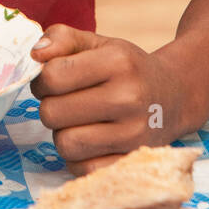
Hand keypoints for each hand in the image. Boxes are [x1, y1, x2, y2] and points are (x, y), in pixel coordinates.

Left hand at [29, 24, 184, 176]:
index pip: (53, 77)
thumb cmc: (126, 68)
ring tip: (77, 121)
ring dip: (62, 133)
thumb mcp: (98, 43)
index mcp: (117, 62)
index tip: (52, 80)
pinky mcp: (133, 162)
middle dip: (50, 106)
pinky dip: (77, 157)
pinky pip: (82, 169)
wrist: (174, 96)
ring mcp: (134, 135)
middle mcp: (129, 98)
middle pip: (52, 113)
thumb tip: (35, 56)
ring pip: (64, 144)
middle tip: (64, 101)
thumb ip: (61, 39)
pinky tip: (89, 140)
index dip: (42, 79)